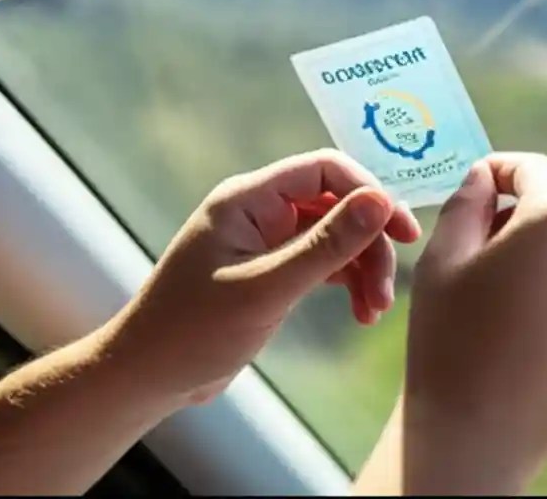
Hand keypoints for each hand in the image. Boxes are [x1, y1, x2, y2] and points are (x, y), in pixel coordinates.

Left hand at [96, 149, 421, 405]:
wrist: (147, 378)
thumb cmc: (192, 332)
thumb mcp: (266, 289)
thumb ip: (325, 245)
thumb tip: (380, 202)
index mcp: (247, 200)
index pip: (323, 168)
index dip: (367, 192)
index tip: (399, 232)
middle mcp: (259, 211)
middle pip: (337, 204)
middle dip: (369, 241)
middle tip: (390, 286)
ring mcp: (267, 240)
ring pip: (336, 236)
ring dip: (363, 267)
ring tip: (374, 311)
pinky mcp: (272, 270)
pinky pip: (324, 261)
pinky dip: (347, 282)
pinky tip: (361, 312)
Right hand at [401, 152, 546, 494]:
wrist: (476, 437)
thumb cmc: (449, 339)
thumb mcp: (442, 257)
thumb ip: (467, 201)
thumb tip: (486, 178)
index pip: (533, 169)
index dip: (500, 170)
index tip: (479, 185)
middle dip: (525, 220)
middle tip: (479, 248)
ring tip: (500, 305)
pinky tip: (524, 341)